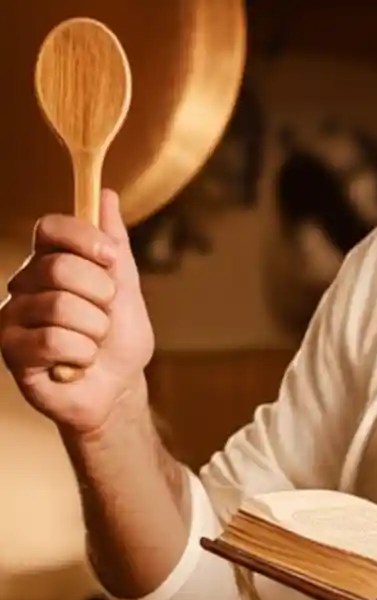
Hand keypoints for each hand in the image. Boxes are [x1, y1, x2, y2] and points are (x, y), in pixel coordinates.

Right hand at [0, 189, 154, 433]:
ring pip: (61, 308)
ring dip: (95, 331)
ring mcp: (12, 317)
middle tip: (105, 315)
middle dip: (100, 295)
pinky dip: (81, 356)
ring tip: (92, 344)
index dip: (84, 239)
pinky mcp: (11, 351)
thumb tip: (109, 197)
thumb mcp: (126, 288)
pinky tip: (76, 364)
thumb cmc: (118, 338)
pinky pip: (54, 341)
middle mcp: (23, 285)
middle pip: (60, 268)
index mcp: (48, 262)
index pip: (51, 228)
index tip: (110, 259)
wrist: (117, 388)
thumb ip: (115, 245)